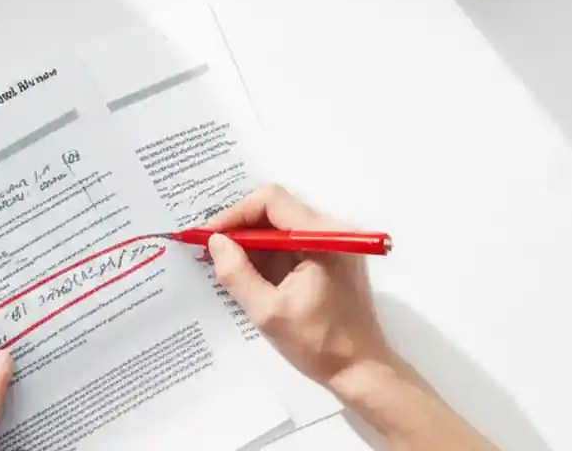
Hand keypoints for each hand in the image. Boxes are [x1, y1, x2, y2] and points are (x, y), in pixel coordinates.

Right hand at [204, 184, 392, 389]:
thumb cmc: (318, 344)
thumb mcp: (268, 312)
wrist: (361, 371)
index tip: (210, 238)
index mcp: (322, 237)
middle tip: (211, 250)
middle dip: (240, 227)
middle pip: (276, 209)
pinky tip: (250, 272)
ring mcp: (335, 243)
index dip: (235, 214)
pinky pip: (293, 241)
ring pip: (282, 225)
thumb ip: (237, 273)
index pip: (271, 201)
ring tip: (226, 263)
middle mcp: (333, 230)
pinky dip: (268, 252)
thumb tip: (215, 242)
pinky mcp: (333, 257)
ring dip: (253, 241)